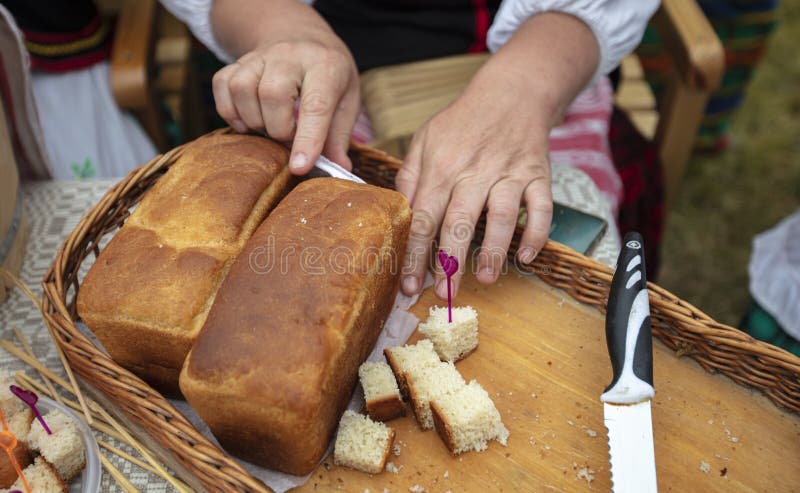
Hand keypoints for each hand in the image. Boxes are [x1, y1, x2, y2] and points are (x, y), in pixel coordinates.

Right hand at [212, 32, 359, 171]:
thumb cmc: (327, 75)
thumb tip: (339, 168)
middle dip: (278, 129)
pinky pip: (222, 85)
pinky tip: (248, 119)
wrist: (302, 35)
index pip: (316, 105)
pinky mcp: (239, 60)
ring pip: (242, 89)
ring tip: (270, 126)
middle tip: (289, 136)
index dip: (307, 139)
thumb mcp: (346, 100)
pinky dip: (230, 110)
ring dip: (253, 120)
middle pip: (272, 94)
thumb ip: (339, 135)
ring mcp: (261, 55)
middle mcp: (290, 55)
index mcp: (326, 66)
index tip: (299, 166)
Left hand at [396, 12, 598, 298]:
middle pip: (459, 221)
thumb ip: (410, 177)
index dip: (414, 254)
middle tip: (445, 294)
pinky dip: (537, 232)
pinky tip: (527, 256)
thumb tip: (397, 212)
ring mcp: (509, 173)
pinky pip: (541, 207)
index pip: (423, 217)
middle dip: (451, 261)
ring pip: (502, 215)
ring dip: (495, 250)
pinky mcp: (537, 174)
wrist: (512, 93)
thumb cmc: (462, 121)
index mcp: (441, 167)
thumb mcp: (425, 140)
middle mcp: (474, 171)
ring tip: (487, 279)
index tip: (409, 284)